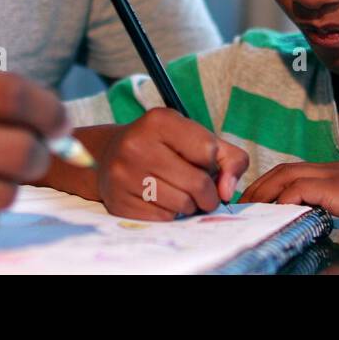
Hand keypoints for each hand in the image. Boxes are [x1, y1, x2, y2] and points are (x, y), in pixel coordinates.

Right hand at [96, 108, 249, 219]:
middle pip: (197, 182)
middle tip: (203, 193)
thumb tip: (226, 191)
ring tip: (181, 194)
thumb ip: (229, 158)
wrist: (110, 156)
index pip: (208, 150)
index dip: (212, 162)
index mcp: (159, 120)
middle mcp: (136, 144)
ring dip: (190, 205)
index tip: (203, 163)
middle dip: (208, 193)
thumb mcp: (196, 138)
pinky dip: (170, 214)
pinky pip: (163, 219)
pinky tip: (162, 201)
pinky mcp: (118, 202)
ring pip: (182, 204)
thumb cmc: (164, 147)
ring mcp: (124, 174)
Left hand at [240, 162, 338, 242]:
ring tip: (250, 209)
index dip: (273, 183)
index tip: (259, 200)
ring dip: (264, 191)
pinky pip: (300, 188)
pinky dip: (284, 198)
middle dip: (260, 186)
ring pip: (287, 175)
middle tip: (244, 204)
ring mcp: (338, 176)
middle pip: (285, 168)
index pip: (297, 170)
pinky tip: (276, 212)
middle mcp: (336, 169)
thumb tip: (328, 222)